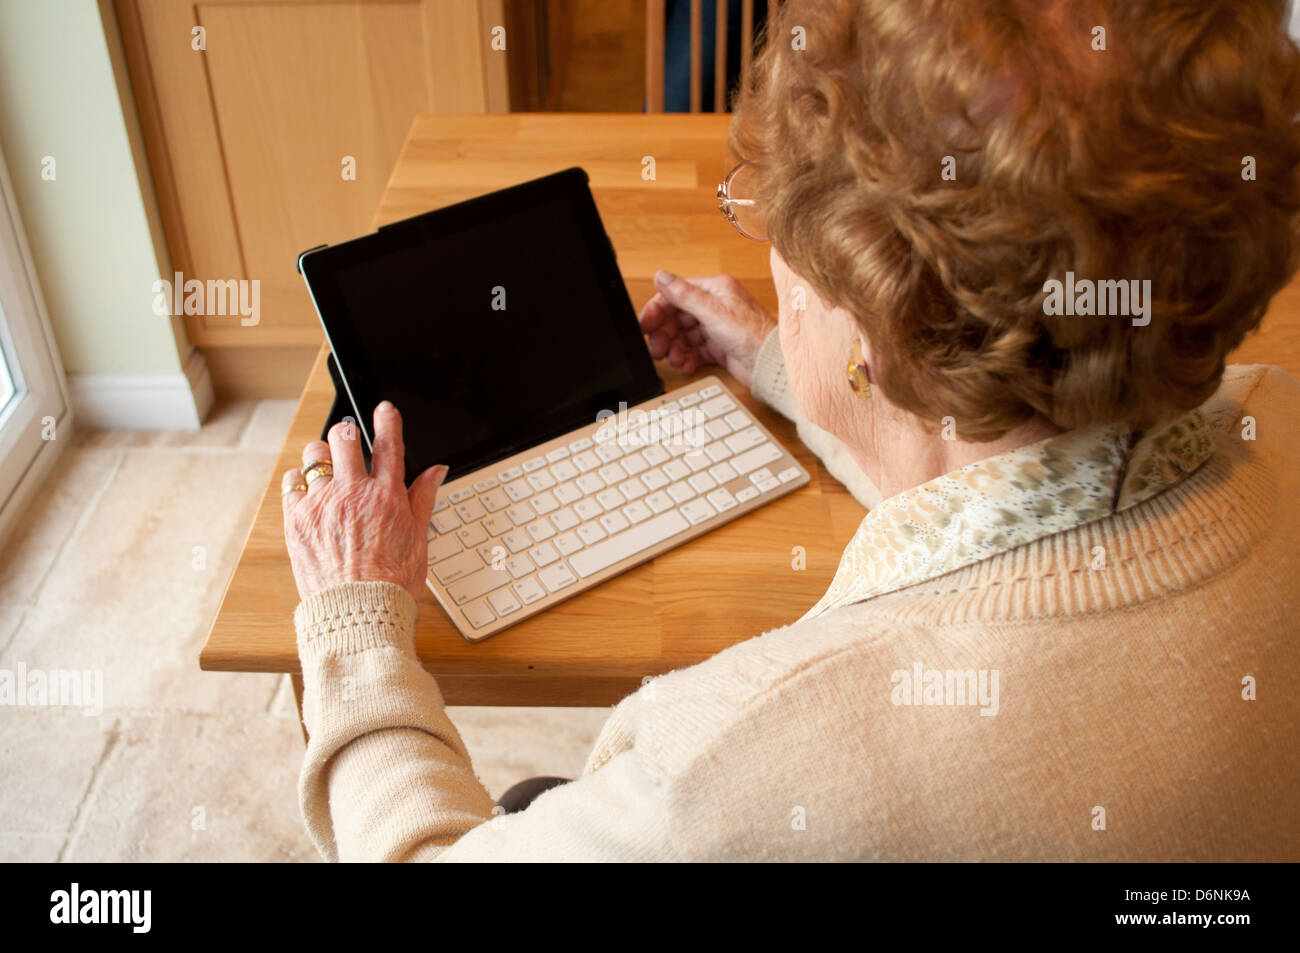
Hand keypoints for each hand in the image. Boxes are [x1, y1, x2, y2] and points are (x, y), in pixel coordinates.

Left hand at [280, 401, 445, 602]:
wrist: (358, 613)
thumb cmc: (392, 583)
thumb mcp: (418, 538)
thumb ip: (423, 497)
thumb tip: (436, 471)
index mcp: (386, 497)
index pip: (389, 444)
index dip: (388, 420)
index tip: (384, 410)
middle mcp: (352, 494)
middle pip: (344, 437)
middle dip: (348, 434)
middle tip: (351, 445)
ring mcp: (321, 505)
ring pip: (314, 455)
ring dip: (322, 456)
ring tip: (328, 469)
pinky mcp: (296, 520)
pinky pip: (291, 482)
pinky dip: (300, 481)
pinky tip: (310, 492)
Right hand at [639, 270, 776, 388]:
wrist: (770, 365)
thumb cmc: (752, 334)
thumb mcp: (712, 311)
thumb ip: (684, 294)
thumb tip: (661, 275)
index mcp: (713, 290)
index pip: (675, 295)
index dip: (657, 311)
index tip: (645, 326)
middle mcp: (714, 307)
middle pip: (676, 318)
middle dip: (665, 335)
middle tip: (658, 349)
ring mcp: (716, 328)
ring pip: (683, 336)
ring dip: (675, 349)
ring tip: (675, 360)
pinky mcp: (718, 347)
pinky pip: (694, 351)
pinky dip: (687, 358)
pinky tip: (687, 365)